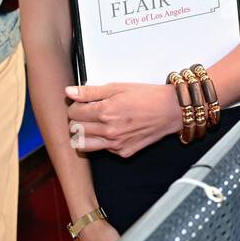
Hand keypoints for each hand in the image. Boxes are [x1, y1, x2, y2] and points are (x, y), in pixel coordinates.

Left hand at [64, 83, 179, 157]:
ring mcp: (115, 145)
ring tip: (92, 124)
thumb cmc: (146, 96)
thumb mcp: (117, 87)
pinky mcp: (123, 153)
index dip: (75, 106)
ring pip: (83, 145)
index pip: (73, 113)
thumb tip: (70, 92)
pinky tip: (110, 130)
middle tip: (86, 112)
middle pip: (75, 129)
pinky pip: (102, 150)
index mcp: (105, 112)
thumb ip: (90, 92)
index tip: (81, 103)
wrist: (169, 111)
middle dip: (76, 119)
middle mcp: (108, 131)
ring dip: (83, 134)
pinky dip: (100, 141)